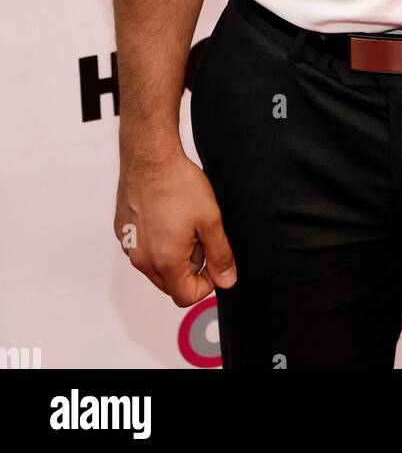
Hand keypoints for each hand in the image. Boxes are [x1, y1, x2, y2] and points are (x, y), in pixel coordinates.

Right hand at [114, 149, 236, 306]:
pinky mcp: (122, 230)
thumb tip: (227, 280)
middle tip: (200, 236)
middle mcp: (142, 259)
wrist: (150, 156)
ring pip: (156, 266)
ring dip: (173, 254)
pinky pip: (143, 248)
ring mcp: (129, 245)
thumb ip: (220, 255)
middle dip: (190, 268)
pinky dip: (157, 241)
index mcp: (165, 262)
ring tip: (184, 222)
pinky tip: (167, 214)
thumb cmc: (178, 184)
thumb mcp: (210, 220)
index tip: (213, 261)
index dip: (205, 284)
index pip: (186, 296)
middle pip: (170, 283)